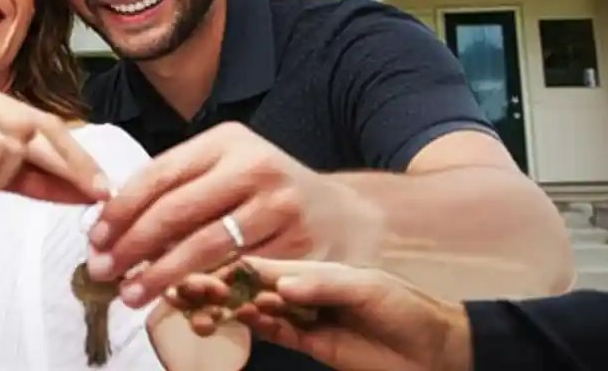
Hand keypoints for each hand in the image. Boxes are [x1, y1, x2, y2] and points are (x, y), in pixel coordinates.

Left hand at [87, 122, 374, 305]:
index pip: (160, 174)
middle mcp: (254, 168)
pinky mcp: (297, 246)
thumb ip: (176, 185)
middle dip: (132, 246)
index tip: (96, 237)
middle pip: (177, 211)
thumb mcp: (225, 168)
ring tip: (131, 294)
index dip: (122, 209)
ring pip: (205, 248)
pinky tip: (179, 301)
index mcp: (226, 141)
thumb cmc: (266, 192)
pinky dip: (202, 290)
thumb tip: (110, 220)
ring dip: (160, 275)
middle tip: (103, 271)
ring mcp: (279, 207)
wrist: (344, 216)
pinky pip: (237, 274)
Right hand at [166, 257, 472, 370]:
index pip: (253, 260)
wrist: (439, 347)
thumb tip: (280, 286)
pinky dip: (244, 325)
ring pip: (244, 304)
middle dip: (201, 279)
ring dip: (213, 303)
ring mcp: (299, 312)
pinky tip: (224, 320)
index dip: (218, 260)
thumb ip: (324, 286)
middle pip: (238, 280)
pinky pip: (267, 330)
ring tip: (182, 301)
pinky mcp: (306, 340)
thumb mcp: (369, 290)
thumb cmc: (408, 308)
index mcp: (307, 265)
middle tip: (168, 282)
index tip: (186, 260)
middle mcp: (296, 285)